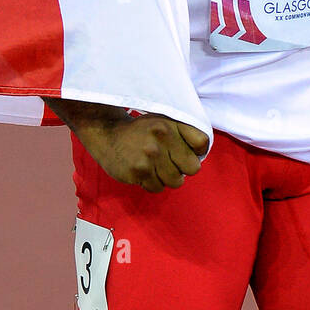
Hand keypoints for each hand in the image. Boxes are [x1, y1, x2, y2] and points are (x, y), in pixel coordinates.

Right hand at [74, 111, 210, 193]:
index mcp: (171, 123)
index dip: (198, 151)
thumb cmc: (141, 131)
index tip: (188, 152)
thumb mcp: (163, 121)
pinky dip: (152, 183)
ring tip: (155, 167)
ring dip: (167, 178)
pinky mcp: (138, 171)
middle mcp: (162, 137)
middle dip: (183, 169)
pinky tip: (144, 172)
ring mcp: (150, 155)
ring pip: (176, 181)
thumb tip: (201, 156)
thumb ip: (184, 133)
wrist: (107, 134)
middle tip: (171, 163)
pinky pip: (158, 188)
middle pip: (192, 168)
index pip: (202, 142)